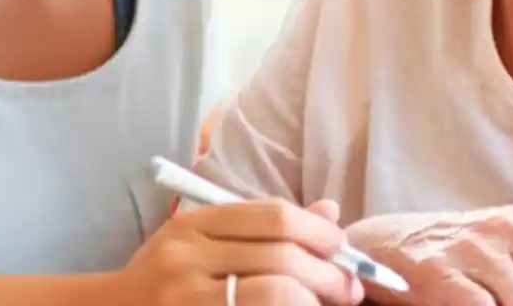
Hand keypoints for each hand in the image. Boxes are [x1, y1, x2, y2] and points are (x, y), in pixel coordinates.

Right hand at [114, 198, 364, 305]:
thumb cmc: (163, 281)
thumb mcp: (201, 243)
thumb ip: (262, 228)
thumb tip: (330, 214)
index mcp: (192, 225)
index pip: (274, 216)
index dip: (320, 233)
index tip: (342, 249)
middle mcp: (185, 259)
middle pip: (282, 257)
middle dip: (330, 275)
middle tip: (350, 290)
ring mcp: (186, 300)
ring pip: (276, 294)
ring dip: (314, 302)